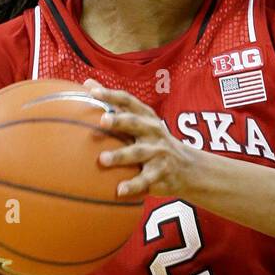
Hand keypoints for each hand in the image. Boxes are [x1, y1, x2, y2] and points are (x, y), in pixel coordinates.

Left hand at [87, 81, 196, 198]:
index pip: (128, 101)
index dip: (111, 95)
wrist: (188, 167)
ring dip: (121, 155)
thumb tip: (87, 83)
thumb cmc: (153, 140)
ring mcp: (158, 152)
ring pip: (138, 152)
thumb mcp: (140, 120)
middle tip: (102, 120)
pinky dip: (133, 185)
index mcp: (145, 117)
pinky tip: (119, 190)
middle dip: (120, 121)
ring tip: (103, 160)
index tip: (93, 92)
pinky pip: (145, 180)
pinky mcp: (160, 173)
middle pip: (135, 123)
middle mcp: (153, 131)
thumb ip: (114, 104)